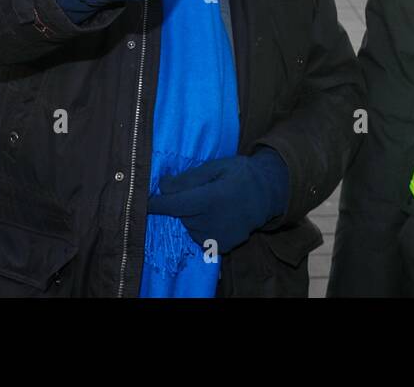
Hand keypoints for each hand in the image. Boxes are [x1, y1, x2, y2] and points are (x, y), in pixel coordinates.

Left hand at [148, 150, 289, 253]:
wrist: (268, 194)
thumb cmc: (241, 174)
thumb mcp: (216, 166)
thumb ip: (189, 178)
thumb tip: (163, 186)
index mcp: (211, 198)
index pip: (173, 204)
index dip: (155, 204)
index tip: (144, 201)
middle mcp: (213, 221)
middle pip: (181, 215)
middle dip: (181, 203)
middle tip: (199, 191)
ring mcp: (218, 237)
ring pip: (189, 227)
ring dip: (192, 216)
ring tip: (211, 204)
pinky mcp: (222, 246)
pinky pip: (200, 237)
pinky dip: (202, 227)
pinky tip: (217, 216)